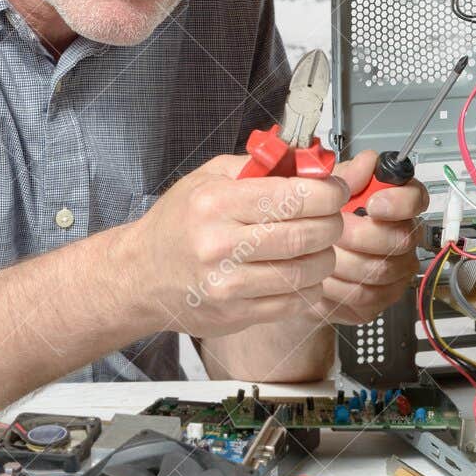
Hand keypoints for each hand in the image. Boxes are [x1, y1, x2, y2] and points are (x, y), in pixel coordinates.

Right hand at [117, 154, 347, 337]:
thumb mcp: (208, 178)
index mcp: (215, 203)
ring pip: (306, 272)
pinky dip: (309, 286)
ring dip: (324, 257)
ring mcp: (227, 284)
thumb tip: (313, 160)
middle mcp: (219, 245)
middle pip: (306, 234)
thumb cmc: (177, 223)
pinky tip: (299, 273)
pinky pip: (294, 302)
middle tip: (331, 219)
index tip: (335, 190)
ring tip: (316, 247)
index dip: (328, 192)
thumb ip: (260, 166)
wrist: (140, 275)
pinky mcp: (235, 314)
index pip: (293, 196)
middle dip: (332, 224)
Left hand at [321, 151, 428, 323]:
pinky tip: (323, 277)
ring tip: (321, 253)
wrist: (295, 265)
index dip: (399, 202)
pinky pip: (365, 297)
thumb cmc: (316, 223)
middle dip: (360, 235)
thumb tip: (367, 162)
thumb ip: (346, 175)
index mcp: (395, 205)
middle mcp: (403, 238)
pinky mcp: (379, 300)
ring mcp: (395, 272)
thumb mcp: (324, 191)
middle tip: (333, 232)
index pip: (417, 198)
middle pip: (400, 239)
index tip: (372, 204)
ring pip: (380, 270)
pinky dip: (337, 287)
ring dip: (343, 261)